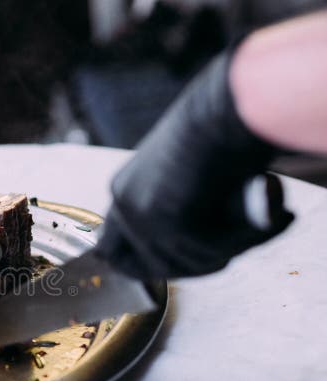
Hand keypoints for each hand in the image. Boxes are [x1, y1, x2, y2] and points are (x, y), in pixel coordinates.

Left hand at [94, 51, 293, 279]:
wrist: (230, 107)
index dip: (138, 265)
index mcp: (124, 190)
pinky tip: (273, 216)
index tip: (170, 267)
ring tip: (258, 223)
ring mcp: (143, 219)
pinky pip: (212, 254)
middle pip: (149, 267)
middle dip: (189, 268)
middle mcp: (125, 206)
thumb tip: (190, 244)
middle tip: (226, 254)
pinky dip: (246, 241)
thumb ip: (176, 204)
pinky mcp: (170, 226)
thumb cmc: (219, 130)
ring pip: (188, 265)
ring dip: (225, 252)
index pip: (111, 249)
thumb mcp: (184, 171)